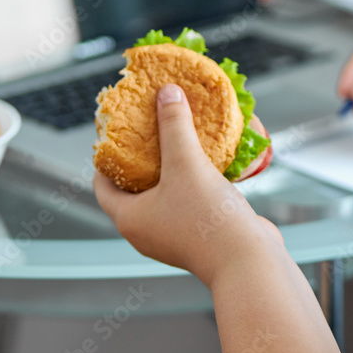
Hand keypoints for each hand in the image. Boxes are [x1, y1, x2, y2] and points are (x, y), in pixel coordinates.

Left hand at [94, 84, 280, 287]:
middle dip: (142, 157)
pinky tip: (208, 160)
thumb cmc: (208, 218)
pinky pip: (188, 201)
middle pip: (134, 187)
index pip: (103, 184)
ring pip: (164, 193)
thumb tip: (166, 91)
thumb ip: (174, 125)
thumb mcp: (186, 163)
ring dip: (171, 168)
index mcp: (130, 218)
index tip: (118, 132)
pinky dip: (193, 181)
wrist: (249, 261)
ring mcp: (173, 236)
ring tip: (181, 139)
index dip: (107, 156)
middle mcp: (146, 230)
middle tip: (152, 128)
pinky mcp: (198, 236)